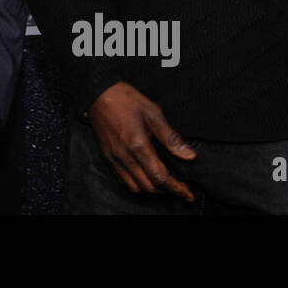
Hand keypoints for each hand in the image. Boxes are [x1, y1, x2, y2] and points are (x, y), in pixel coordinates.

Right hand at [87, 81, 196, 202]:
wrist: (99, 94)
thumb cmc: (126, 100)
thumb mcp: (153, 113)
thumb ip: (171, 138)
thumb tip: (189, 155)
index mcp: (138, 145)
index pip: (160, 177)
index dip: (176, 189)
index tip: (187, 194)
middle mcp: (124, 156)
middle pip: (148, 187)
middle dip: (167, 192)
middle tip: (181, 190)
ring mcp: (114, 159)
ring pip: (135, 188)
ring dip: (152, 191)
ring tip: (165, 186)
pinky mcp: (107, 157)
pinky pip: (122, 181)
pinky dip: (137, 186)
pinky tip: (145, 179)